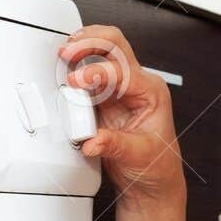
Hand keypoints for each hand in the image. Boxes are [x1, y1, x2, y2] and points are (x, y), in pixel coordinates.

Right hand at [59, 23, 185, 204]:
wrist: (153, 179)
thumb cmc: (156, 164)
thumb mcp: (138, 155)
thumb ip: (113, 145)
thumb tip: (91, 140)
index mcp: (151, 92)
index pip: (122, 70)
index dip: (95, 72)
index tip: (75, 82)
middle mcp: (137, 84)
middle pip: (114, 45)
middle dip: (90, 41)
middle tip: (67, 50)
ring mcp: (119, 89)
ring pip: (101, 51)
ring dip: (81, 48)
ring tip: (63, 54)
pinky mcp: (103, 98)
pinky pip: (88, 74)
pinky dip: (75, 66)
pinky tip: (65, 68)